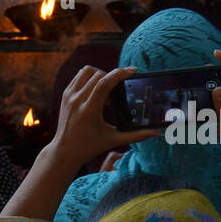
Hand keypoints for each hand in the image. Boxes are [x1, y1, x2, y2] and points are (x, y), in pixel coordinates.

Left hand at [1, 67, 157, 221]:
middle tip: (116, 94)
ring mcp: (69, 96)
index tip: (132, 70)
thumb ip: (136, 135)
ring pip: (87, 71)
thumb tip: (156, 133)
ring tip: (106, 92)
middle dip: (112, 78)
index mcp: (89, 110)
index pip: (104, 83)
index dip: (120, 74)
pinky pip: (79, 76)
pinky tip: (96, 92)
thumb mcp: (114, 140)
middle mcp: (77, 100)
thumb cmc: (90, 147)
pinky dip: (90, 78)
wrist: (64, 151)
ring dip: (100, 75)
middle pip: (98, 75)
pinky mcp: (65, 94)